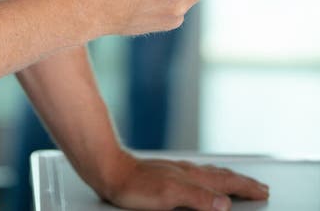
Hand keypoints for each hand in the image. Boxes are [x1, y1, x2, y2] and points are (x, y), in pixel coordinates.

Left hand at [100, 155, 269, 209]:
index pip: (227, 183)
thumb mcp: (171, 196)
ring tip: (237, 182)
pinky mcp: (167, 174)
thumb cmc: (138, 186)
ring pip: (210, 174)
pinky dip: (209, 179)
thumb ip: (199, 199)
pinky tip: (201, 180)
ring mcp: (178, 171)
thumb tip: (225, 204)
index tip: (263, 191)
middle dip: (242, 182)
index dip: (246, 188)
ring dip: (227, 179)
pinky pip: (197, 175)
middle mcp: (188, 171)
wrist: (112, 171)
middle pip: (222, 176)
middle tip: (258, 187)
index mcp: (194, 177)